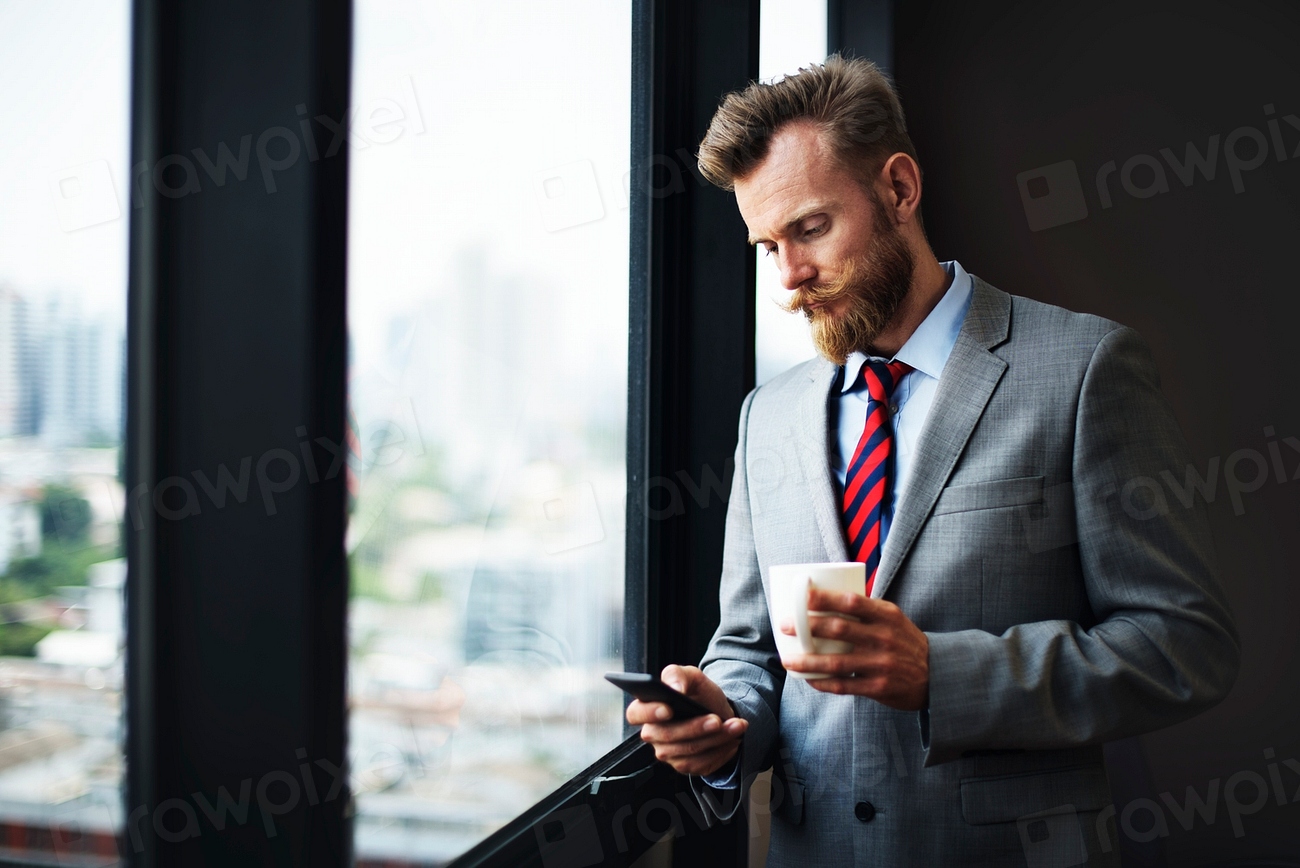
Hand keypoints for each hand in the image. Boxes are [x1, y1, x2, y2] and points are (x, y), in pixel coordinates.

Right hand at [625, 664, 748, 775]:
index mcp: (648, 709)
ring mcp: (668, 753)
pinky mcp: (685, 765)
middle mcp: (654, 733)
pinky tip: (733, 738)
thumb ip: (678, 675)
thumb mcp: (692, 677)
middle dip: (694, 727)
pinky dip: (720, 750)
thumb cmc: (700, 696)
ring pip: (688, 750)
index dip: (649, 713)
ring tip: (735, 725)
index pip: (635, 714)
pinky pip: (701, 763)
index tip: (668, 708)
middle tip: (716, 719)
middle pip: (666, 735)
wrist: (720, 714)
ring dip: (715, 738)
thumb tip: (674, 688)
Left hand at [780, 588, 929, 709]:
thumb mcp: (893, 618)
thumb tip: (823, 597)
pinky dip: (823, 682)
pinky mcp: (879, 687)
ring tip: (787, 659)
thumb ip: (866, 610)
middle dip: (807, 627)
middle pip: (839, 629)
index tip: (803, 596)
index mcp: (887, 616)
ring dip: (808, 661)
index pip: (852, 602)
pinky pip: (845, 685)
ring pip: (837, 662)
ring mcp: (881, 664)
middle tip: (784, 625)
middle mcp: (885, 638)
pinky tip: (808, 679)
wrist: (936, 674)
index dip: (826, 598)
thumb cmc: (904, 640)